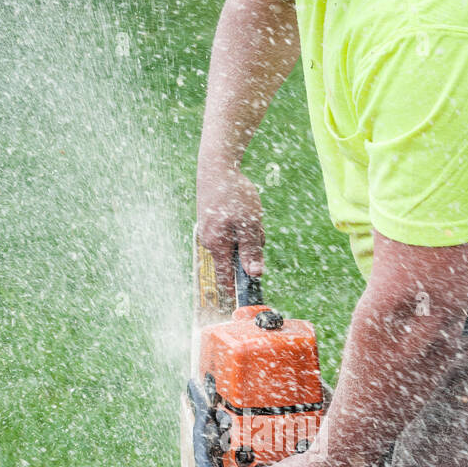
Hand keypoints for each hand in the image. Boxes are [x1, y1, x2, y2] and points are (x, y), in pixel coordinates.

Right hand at [196, 163, 264, 297]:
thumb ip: (251, 251)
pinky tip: (242, 208)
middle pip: (237, 258)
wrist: (217, 167)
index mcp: (217, 246)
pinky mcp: (214, 220)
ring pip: (238, 242)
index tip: (245, 300)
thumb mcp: (249, 224)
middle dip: (251, 248)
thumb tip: (255, 274)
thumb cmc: (233, 195)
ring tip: (249, 214)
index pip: (225, 279)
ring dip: (249, 233)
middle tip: (256, 228)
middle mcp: (210, 242)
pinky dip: (242, 223)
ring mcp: (211, 230)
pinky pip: (233, 230)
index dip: (236, 290)